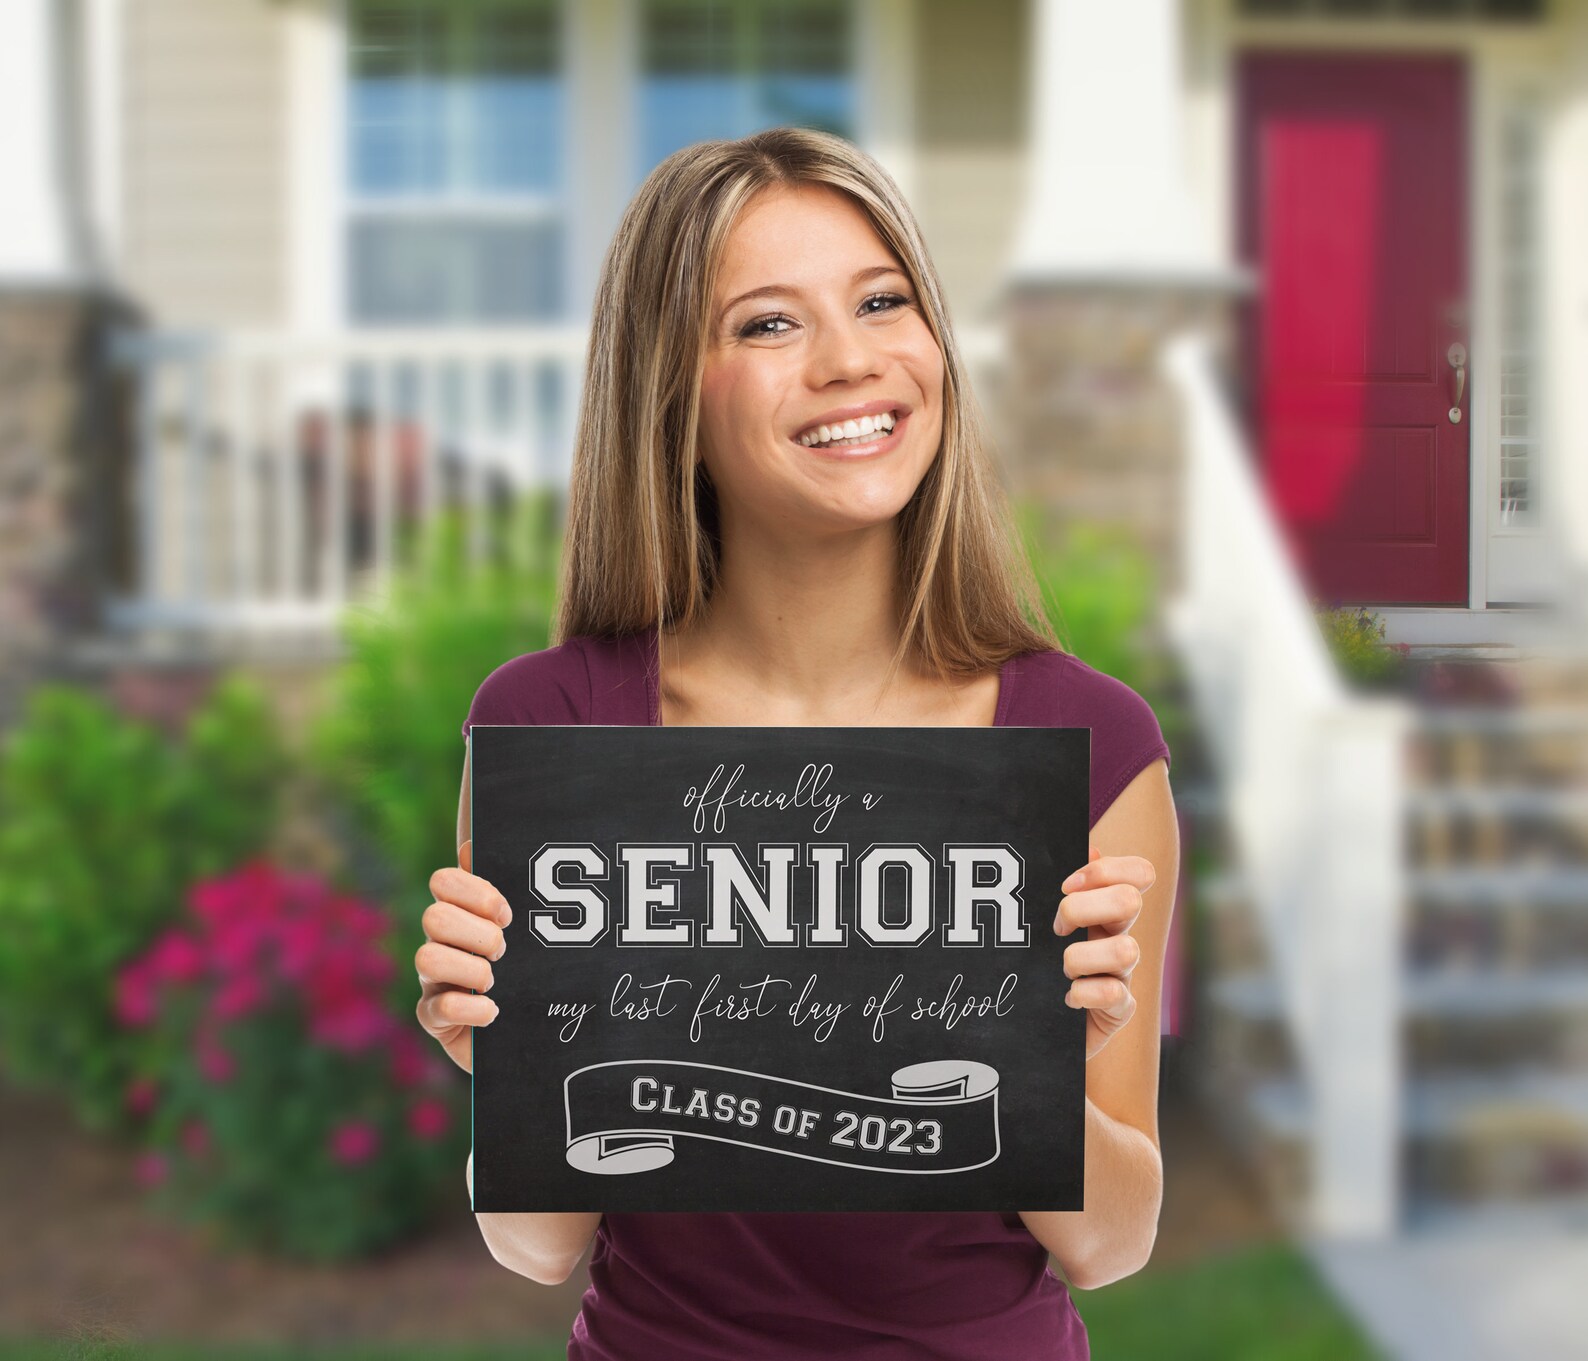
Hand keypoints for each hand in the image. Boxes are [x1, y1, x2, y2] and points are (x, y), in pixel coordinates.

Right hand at [415, 840, 510, 1073]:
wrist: (535, 1029)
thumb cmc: (531, 970)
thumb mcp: (529, 927)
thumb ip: (508, 888)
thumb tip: (470, 845)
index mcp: (462, 912)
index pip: (444, 881)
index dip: (475, 892)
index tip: (508, 914)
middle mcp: (441, 943)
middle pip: (434, 917)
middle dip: (477, 933)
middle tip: (504, 952)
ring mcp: (434, 982)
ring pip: (427, 959)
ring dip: (470, 970)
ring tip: (495, 983)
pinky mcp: (436, 1021)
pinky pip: (434, 1010)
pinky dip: (469, 1009)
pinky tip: (494, 1012)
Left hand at [1054, 845, 1154, 1061]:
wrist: (1035, 1023)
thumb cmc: (1039, 964)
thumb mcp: (1042, 920)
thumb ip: (1063, 887)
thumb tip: (1090, 849)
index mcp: (1106, 908)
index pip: (1138, 873)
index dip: (1105, 872)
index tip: (1065, 885)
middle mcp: (1120, 936)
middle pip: (1129, 901)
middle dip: (1083, 908)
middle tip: (1056, 928)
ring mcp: (1123, 975)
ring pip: (1127, 950)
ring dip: (1081, 958)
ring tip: (1061, 970)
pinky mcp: (1118, 1011)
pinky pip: (1115, 995)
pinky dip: (1084, 994)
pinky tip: (1067, 998)